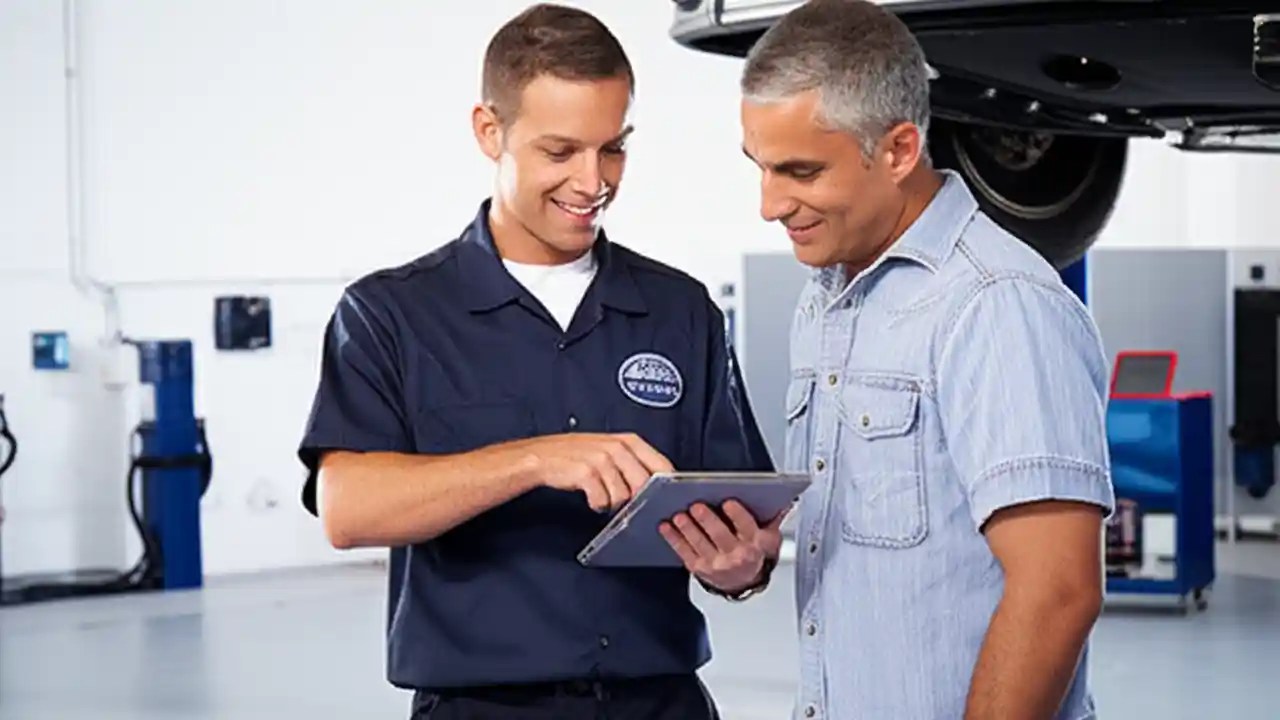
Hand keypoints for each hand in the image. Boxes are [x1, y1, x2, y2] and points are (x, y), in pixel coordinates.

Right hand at [518, 433, 673, 511]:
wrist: (542, 457)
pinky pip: (603, 501)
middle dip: (637, 499)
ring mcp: (602, 459)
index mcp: (629, 441)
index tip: (664, 498)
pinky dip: (597, 504)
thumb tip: (660, 485)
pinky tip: (591, 498)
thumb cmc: (578, 455)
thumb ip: (635, 463)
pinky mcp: (587, 472)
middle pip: (645, 484)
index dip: (666, 485)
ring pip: (624, 496)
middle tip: (624, 501)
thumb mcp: (611, 451)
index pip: (662, 465)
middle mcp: (618, 448)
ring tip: (602, 495)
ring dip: (613, 503)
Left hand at [659, 500, 786, 593]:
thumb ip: (773, 516)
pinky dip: (674, 539)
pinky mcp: (700, 569)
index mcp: (756, 543)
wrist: (744, 580)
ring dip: (688, 529)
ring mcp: (717, 564)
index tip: (728, 503)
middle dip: (708, 521)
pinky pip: (685, 552)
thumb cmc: (755, 551)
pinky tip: (666, 527)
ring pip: (700, 544)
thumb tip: (783, 499)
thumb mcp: (770, 536)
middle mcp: (737, 556)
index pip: (748, 527)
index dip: (738, 516)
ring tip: (679, 515)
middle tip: (697, 506)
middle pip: (721, 536)